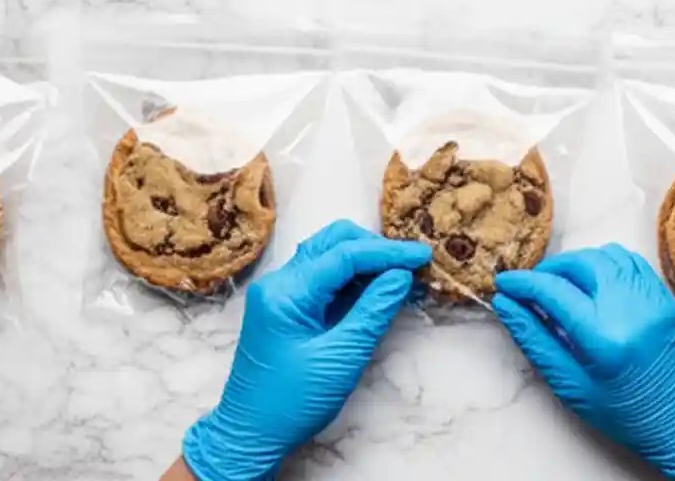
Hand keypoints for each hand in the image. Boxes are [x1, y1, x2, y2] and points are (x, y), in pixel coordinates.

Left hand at [181, 220, 431, 480]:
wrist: (250, 433)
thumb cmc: (292, 402)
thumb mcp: (342, 357)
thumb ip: (374, 310)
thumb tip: (402, 275)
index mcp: (287, 292)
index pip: (345, 255)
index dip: (389, 252)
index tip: (424, 255)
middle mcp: (279, 282)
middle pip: (334, 242)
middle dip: (376, 248)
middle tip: (412, 265)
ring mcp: (280, 291)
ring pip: (329, 253)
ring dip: (365, 259)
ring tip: (400, 275)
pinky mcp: (287, 305)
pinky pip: (324, 276)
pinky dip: (353, 276)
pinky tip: (377, 288)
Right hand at [493, 244, 674, 480]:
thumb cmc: (624, 414)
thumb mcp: (570, 385)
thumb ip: (535, 340)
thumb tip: (506, 304)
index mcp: (605, 339)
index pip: (554, 292)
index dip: (523, 283)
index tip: (503, 283)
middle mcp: (632, 310)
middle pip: (581, 263)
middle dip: (550, 269)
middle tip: (532, 287)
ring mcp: (654, 300)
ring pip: (606, 255)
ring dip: (578, 263)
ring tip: (561, 285)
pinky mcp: (666, 297)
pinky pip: (631, 262)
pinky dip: (606, 263)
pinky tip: (593, 284)